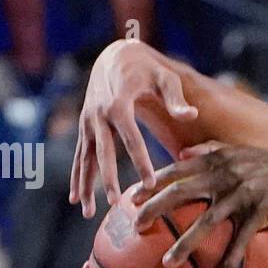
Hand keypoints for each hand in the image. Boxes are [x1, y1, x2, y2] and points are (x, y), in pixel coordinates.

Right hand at [70, 39, 197, 216]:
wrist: (114, 56)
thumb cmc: (147, 69)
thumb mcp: (165, 79)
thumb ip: (176, 98)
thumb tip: (190, 115)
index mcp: (119, 103)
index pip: (131, 137)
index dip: (141, 160)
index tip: (150, 183)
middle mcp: (99, 113)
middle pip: (104, 151)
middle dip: (108, 177)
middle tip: (115, 203)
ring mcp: (88, 121)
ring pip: (85, 157)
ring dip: (85, 184)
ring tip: (86, 211)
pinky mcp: (85, 126)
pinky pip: (80, 155)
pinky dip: (77, 176)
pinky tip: (76, 198)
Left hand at [132, 141, 267, 267]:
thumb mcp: (243, 151)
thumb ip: (212, 149)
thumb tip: (182, 153)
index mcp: (218, 158)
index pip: (176, 168)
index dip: (150, 182)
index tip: (129, 197)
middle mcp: (226, 173)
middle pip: (181, 191)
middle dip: (155, 209)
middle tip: (136, 227)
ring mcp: (243, 193)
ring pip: (206, 221)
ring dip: (185, 245)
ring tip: (167, 264)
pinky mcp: (262, 211)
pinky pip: (241, 241)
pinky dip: (229, 262)